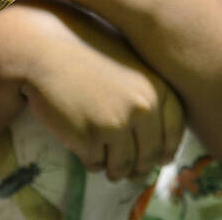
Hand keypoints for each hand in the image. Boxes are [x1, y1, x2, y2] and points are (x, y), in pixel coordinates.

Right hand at [18, 1, 183, 180]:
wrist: (46, 49)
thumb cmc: (87, 52)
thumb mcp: (131, 66)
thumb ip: (149, 99)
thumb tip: (164, 154)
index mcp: (158, 88)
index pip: (175, 130)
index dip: (167, 148)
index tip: (160, 159)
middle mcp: (143, 108)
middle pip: (149, 154)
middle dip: (139, 167)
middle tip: (130, 171)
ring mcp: (116, 124)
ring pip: (123, 166)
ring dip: (115, 169)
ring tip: (107, 163)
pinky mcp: (89, 137)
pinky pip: (95, 163)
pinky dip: (91, 160)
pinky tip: (83, 146)